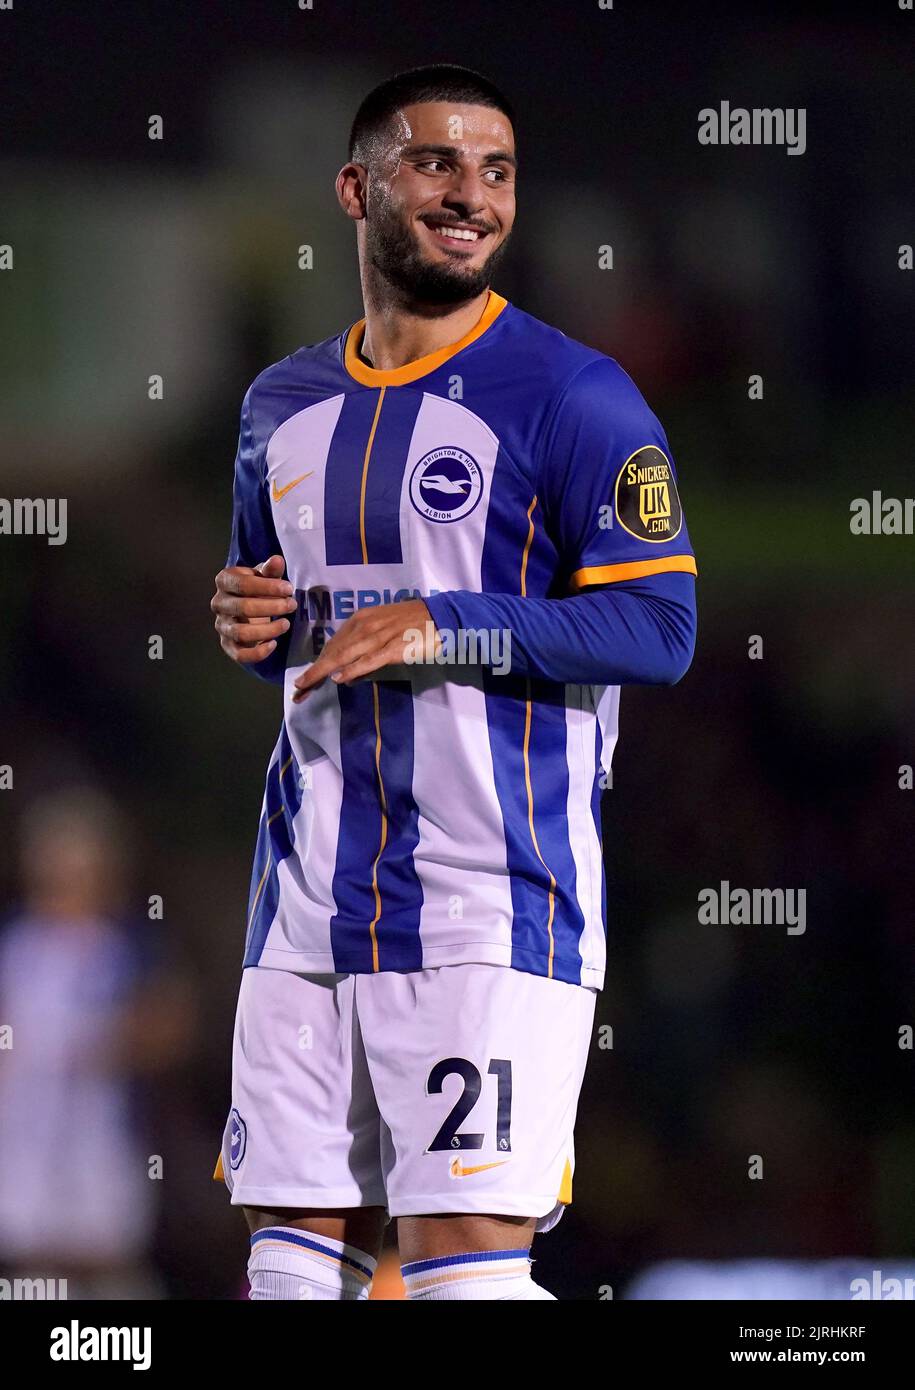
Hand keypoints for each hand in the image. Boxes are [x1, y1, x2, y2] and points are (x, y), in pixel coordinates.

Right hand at [211, 554, 296, 665]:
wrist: (247, 605)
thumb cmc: (257, 587)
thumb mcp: (264, 576)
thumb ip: (270, 570)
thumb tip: (278, 560)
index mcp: (224, 581)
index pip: (243, 585)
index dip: (268, 587)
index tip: (289, 588)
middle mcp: (219, 603)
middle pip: (243, 608)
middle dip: (272, 607)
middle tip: (292, 605)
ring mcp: (222, 625)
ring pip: (241, 632)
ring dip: (268, 630)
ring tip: (286, 624)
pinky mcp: (228, 645)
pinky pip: (240, 654)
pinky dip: (258, 653)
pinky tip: (274, 644)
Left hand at [292, 599, 438, 702]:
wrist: (442, 616)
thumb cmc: (413, 624)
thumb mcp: (383, 631)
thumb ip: (363, 651)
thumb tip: (343, 674)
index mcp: (361, 620)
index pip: (333, 645)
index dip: (317, 664)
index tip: (304, 681)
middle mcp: (365, 625)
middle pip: (334, 651)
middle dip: (314, 672)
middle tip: (298, 690)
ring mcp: (379, 636)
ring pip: (345, 655)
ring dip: (324, 671)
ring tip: (307, 686)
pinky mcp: (394, 647)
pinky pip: (369, 659)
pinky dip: (353, 668)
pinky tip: (339, 678)